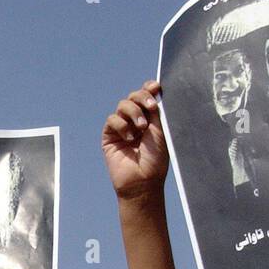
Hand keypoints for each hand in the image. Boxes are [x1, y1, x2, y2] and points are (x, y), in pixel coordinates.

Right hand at [102, 80, 168, 199]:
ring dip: (133, 112)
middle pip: (133, 96)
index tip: (156, 88)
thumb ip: (153, 110)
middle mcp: (135, 122)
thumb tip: (153, 89)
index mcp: (149, 120)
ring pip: (122, 105)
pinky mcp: (109, 136)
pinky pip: (112, 120)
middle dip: (142, 98)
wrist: (142, 181)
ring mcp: (121, 128)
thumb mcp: (159, 130)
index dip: (148, 88)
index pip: (145, 97)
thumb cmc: (154, 160)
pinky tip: (129, 139)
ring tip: (140, 128)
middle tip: (150, 108)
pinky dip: (122, 125)